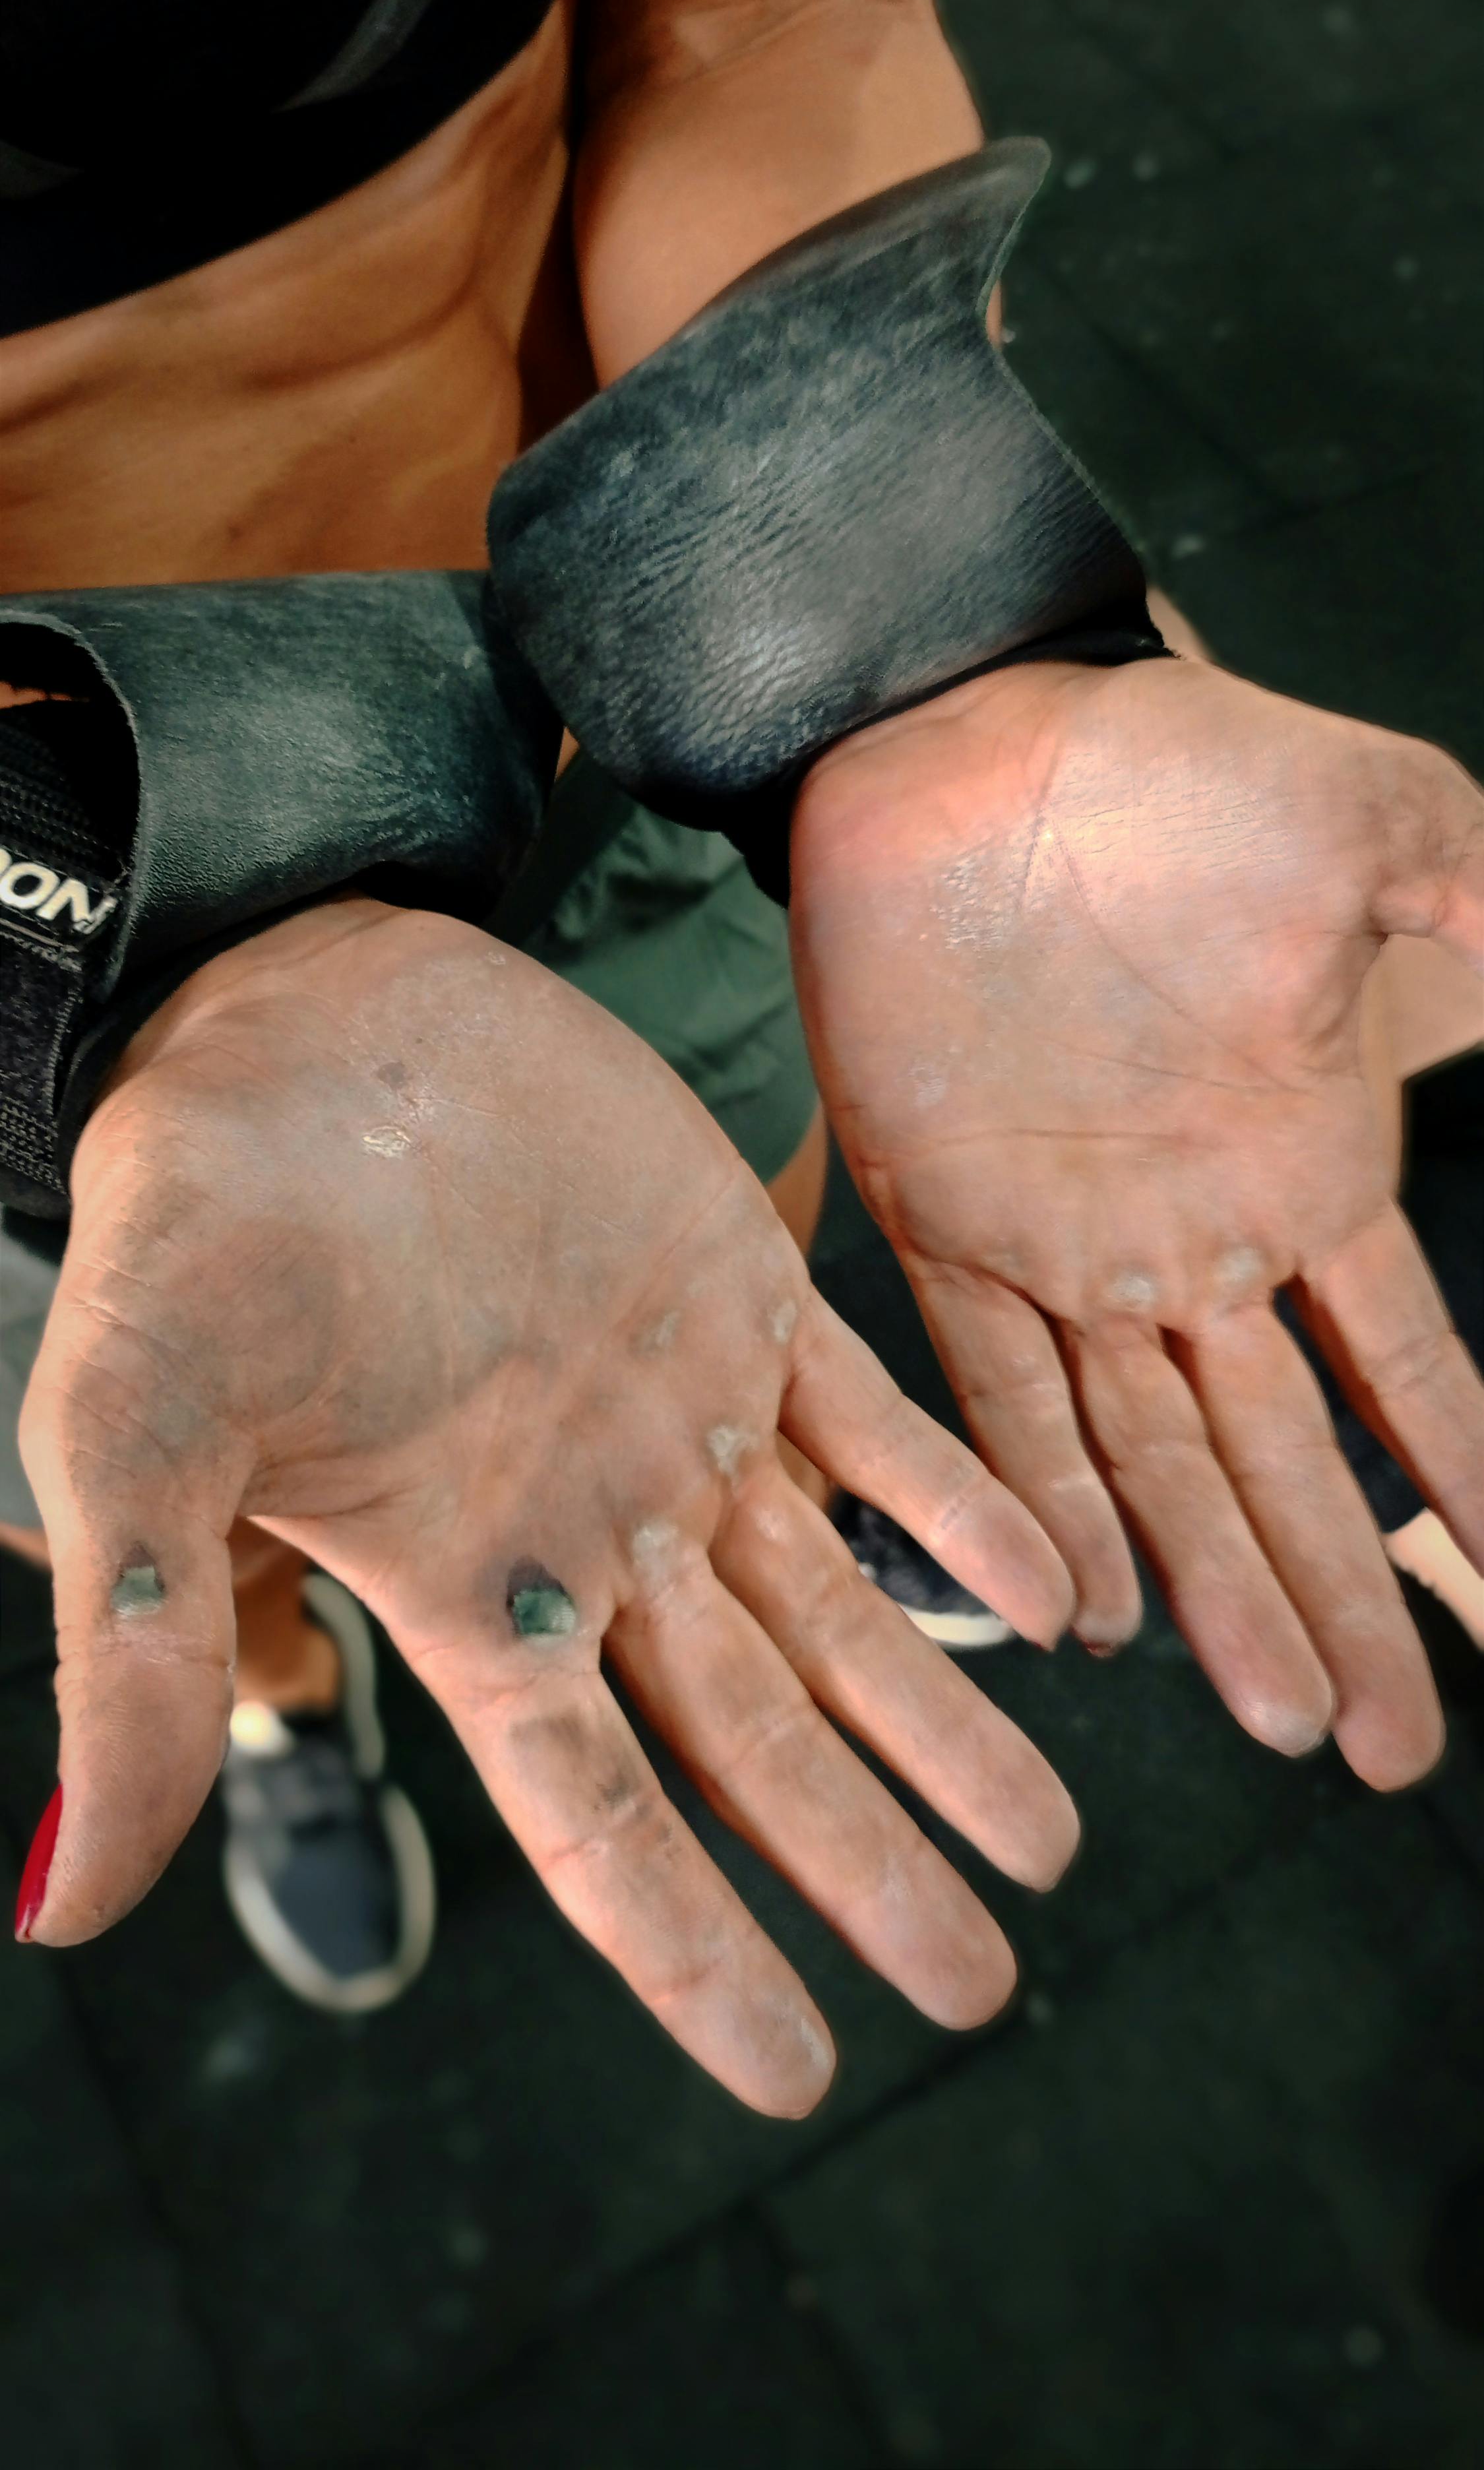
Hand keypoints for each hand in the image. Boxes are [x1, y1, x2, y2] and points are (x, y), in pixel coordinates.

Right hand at [18, 902, 1077, 2113]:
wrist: (296, 1007)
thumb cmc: (198, 1218)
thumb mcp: (135, 1430)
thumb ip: (133, 1655)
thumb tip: (59, 1904)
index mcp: (466, 1590)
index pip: (602, 1822)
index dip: (697, 1952)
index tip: (803, 2074)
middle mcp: (590, 1532)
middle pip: (756, 1741)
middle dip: (868, 1861)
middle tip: (982, 1985)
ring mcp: (676, 1416)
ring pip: (836, 1609)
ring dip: (945, 1719)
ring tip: (1051, 1842)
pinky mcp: (737, 1292)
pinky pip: (876, 1428)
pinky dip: (960, 1509)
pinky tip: (1056, 1592)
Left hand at [790, 653, 1483, 1789]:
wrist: (973, 733)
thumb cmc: (1183, 771)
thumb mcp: (1384, 830)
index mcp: (1305, 1168)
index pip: (1407, 1370)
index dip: (1458, 1484)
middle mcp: (1193, 1241)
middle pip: (1286, 1464)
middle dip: (1343, 1603)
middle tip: (1388, 1751)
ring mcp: (1067, 1245)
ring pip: (1154, 1461)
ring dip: (1214, 1588)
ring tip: (1277, 1718)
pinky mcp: (944, 1218)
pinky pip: (990, 1391)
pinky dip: (1037, 1496)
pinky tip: (1085, 1608)